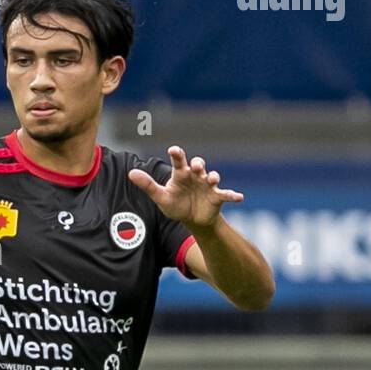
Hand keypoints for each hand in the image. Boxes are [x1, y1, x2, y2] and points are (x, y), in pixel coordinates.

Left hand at [128, 146, 243, 229]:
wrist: (193, 219)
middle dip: (199, 164)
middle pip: (199, 164)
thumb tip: (131, 173)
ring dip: (213, 176)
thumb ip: (148, 185)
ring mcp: (208, 185)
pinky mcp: (217, 197)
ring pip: (212, 176)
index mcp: (181, 174)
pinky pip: (227, 194)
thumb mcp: (161, 197)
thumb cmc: (176, 205)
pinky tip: (239, 197)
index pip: (179, 161)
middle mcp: (196, 176)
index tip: (173, 150)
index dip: (177, 155)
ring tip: (212, 180)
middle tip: (195, 167)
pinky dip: (233, 195)